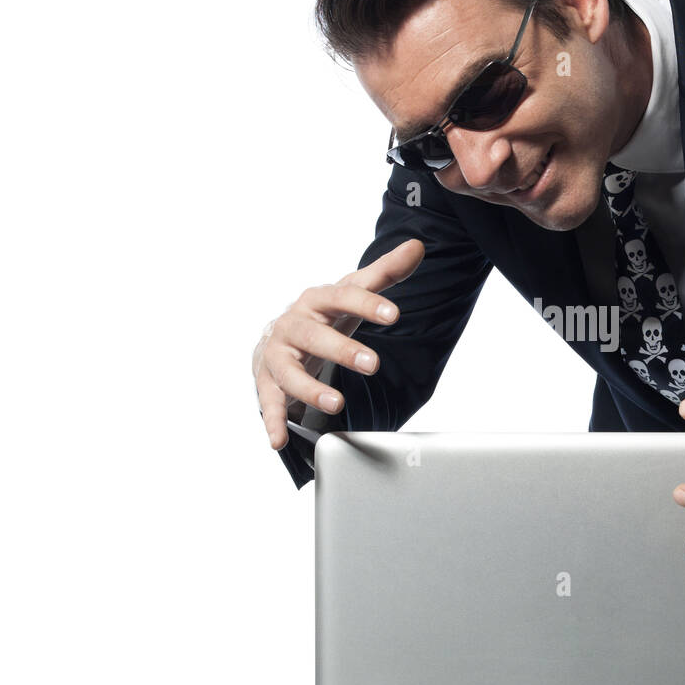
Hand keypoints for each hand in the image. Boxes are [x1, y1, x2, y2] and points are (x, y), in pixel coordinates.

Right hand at [254, 239, 424, 448]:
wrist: (277, 335)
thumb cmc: (323, 315)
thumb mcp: (351, 293)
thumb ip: (385, 273)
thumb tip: (416, 246)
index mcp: (317, 301)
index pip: (342, 297)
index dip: (367, 304)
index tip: (393, 314)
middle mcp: (293, 325)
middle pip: (314, 335)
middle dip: (342, 349)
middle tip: (372, 364)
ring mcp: (278, 355)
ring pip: (289, 372)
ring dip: (310, 389)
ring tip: (336, 404)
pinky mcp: (268, 382)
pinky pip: (269, 402)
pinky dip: (273, 420)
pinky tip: (279, 437)